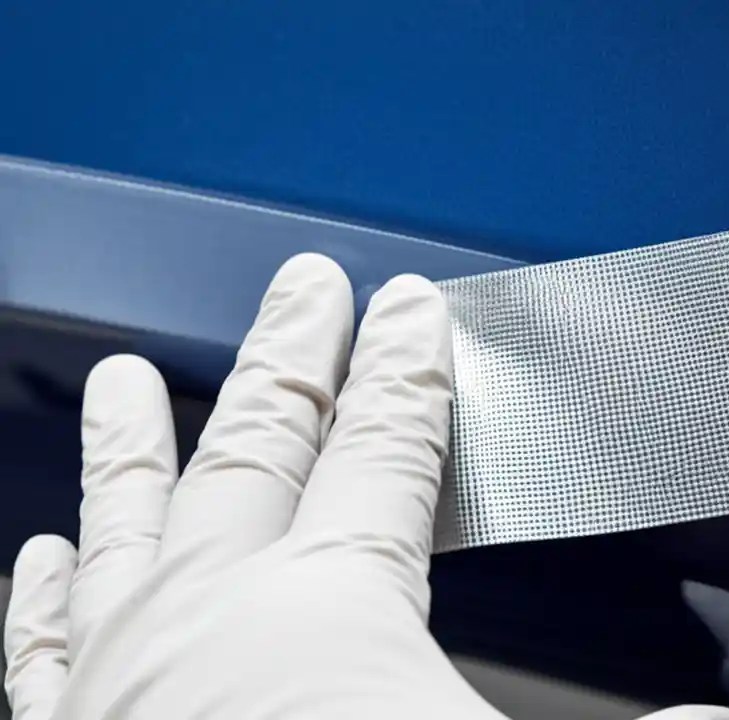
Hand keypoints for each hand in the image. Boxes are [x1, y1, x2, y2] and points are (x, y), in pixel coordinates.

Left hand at [3, 254, 728, 719]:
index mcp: (334, 603)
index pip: (386, 449)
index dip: (408, 370)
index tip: (409, 307)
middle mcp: (216, 612)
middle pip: (261, 445)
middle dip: (292, 355)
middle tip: (303, 286)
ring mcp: (126, 672)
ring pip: (129, 520)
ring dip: (136, 444)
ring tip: (126, 383)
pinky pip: (40, 646)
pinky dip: (42, 595)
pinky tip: (39, 553)